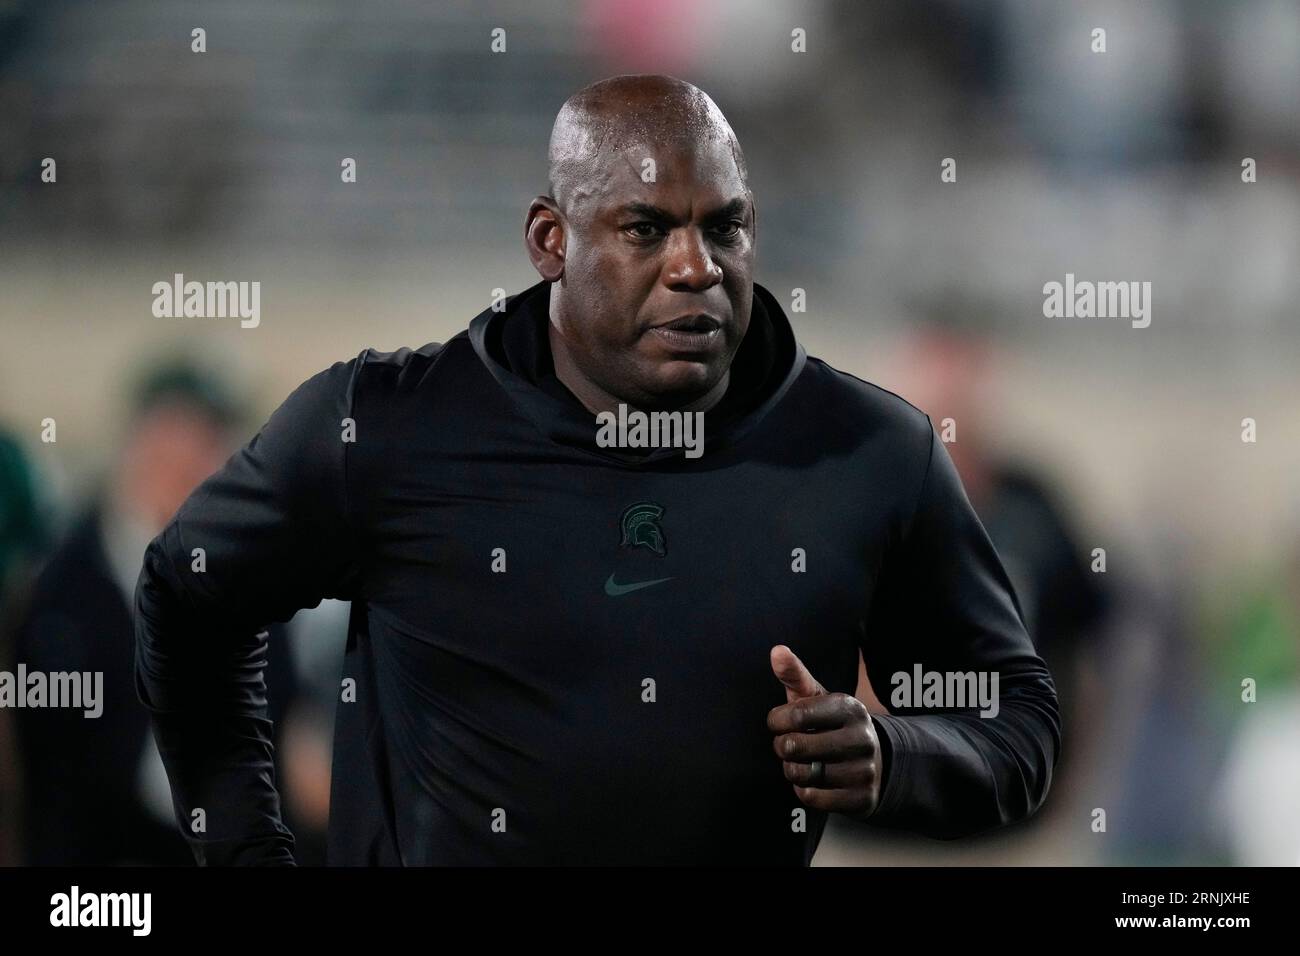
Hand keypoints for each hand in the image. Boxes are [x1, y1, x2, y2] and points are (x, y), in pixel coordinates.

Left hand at [767, 645, 882, 819]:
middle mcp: (862, 737)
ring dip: (791, 770)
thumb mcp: (816, 697)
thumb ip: (794, 674)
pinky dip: (804, 790)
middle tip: (788, 745)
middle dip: (782, 747)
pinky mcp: (862, 798)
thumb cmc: (832, 724)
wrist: (874, 760)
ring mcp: (865, 769)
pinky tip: (813, 780)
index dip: (777, 721)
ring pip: (801, 774)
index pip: (795, 715)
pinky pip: (812, 798)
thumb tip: (776, 651)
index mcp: (849, 707)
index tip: (780, 722)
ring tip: (802, 762)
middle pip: (793, 747)